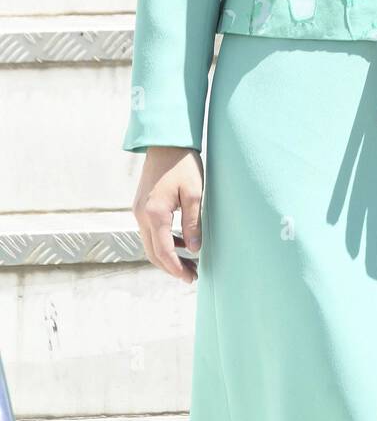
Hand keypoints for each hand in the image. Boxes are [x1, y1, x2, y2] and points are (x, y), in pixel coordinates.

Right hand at [132, 146, 202, 282]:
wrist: (165, 142)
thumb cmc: (183, 164)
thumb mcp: (194, 193)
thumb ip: (193, 223)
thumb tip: (194, 250)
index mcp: (155, 214)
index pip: (164, 252)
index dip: (177, 269)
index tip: (191, 278)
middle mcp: (141, 215)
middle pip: (153, 253)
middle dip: (171, 267)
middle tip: (192, 276)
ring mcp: (138, 211)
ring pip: (149, 244)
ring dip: (167, 256)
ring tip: (190, 262)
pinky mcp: (141, 206)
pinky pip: (150, 232)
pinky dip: (163, 242)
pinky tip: (181, 242)